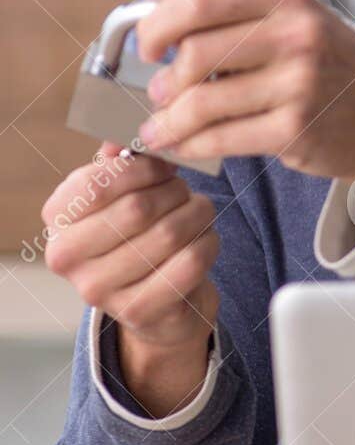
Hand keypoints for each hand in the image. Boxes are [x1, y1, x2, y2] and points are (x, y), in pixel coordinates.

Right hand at [42, 145, 217, 416]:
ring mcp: (99, 290)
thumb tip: (126, 132)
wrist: (156, 303)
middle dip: (174, 191)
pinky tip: (205, 239)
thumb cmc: (137, 234)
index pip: (98, 183)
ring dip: (197, 214)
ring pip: (169, 233)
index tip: (164, 167)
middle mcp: (67, 257)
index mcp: (56, 218)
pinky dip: (207, 243)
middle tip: (184, 191)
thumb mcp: (121, 193)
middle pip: (137, 208)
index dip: (142, 168)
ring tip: (198, 212)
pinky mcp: (138, 312)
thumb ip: (121, 158)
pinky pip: (189, 263)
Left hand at [137, 0, 354, 184]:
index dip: (159, 24)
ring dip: (170, 120)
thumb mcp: (290, 23)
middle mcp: (295, 36)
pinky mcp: (295, 130)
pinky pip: (222, 139)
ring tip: (161, 128)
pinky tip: (185, 147)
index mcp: (286, 0)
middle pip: (195, 53)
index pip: (201, 2)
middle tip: (159, 93)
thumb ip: (225, 14)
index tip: (147, 46)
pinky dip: (192, 145)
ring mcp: (297, 84)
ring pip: (203, 103)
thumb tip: (152, 4)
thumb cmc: (332, 67)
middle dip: (164, 79)